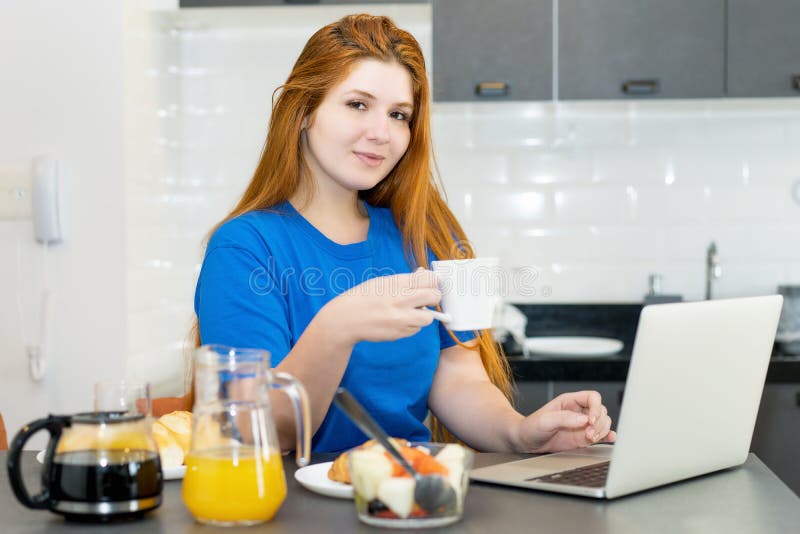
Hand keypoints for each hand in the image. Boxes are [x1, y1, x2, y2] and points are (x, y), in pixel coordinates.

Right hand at [325, 269, 441, 344]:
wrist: (346, 319)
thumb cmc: (364, 297)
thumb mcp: (382, 282)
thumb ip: (405, 280)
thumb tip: (424, 274)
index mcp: (397, 283)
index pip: (431, 278)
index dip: (432, 282)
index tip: (428, 285)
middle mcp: (401, 300)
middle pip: (435, 296)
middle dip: (432, 298)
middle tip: (424, 299)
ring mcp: (401, 318)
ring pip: (428, 317)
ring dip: (423, 315)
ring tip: (410, 312)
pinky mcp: (399, 333)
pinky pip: (415, 329)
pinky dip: (411, 326)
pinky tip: (398, 321)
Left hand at [513, 390, 615, 452]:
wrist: (526, 442)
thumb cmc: (531, 427)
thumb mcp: (544, 420)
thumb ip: (564, 418)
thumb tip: (584, 420)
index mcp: (570, 401)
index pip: (592, 397)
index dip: (596, 407)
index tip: (591, 420)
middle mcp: (578, 411)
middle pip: (601, 411)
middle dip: (599, 423)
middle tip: (589, 434)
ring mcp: (582, 425)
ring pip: (603, 423)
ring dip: (602, 431)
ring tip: (590, 438)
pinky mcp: (583, 438)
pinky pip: (600, 435)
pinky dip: (607, 437)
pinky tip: (609, 439)